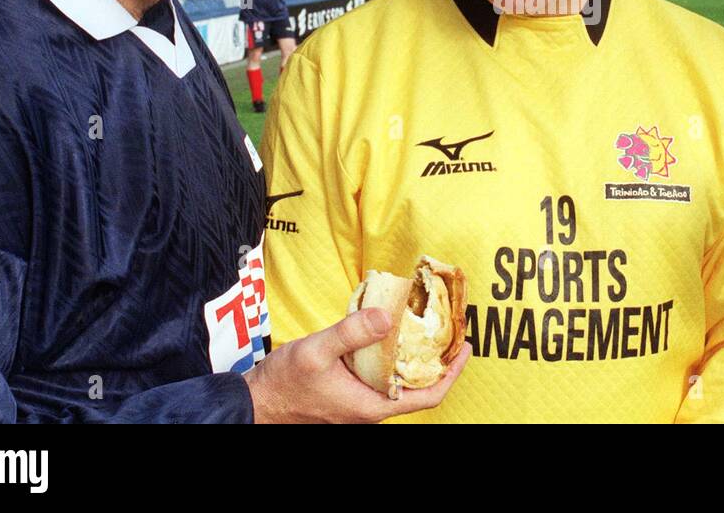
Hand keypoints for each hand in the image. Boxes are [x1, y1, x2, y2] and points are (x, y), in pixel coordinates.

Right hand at [245, 308, 471, 422]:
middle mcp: (372, 407)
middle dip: (438, 359)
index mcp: (372, 405)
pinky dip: (395, 355)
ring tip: (428, 326)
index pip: (428, 396)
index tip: (465, 347)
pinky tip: (392, 332)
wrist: (257, 402)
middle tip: (450, 329)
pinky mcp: (352, 392)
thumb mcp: (316, 352)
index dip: (451, 373)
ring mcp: (362, 401)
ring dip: (417, 356)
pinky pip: (383, 375)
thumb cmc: (284, 384)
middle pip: (419, 386)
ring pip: (401, 380)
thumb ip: (351, 332)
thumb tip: (385, 316)